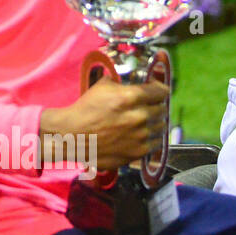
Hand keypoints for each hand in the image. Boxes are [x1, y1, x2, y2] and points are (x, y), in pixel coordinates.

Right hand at [41, 77, 167, 171]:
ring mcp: (141, 136)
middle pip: (162, 109)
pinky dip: (150, 138)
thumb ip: (122, 83)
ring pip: (161, 127)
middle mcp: (141, 116)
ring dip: (154, 123)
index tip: (154, 92)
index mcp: (132, 97)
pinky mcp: (139, 152)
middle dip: (155, 106)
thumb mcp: (102, 86)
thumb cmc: (86, 108)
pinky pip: (155, 143)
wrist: (72, 136)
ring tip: (143, 123)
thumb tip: (135, 82)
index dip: (158, 90)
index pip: (162, 91)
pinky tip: (139, 135)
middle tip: (146, 107)